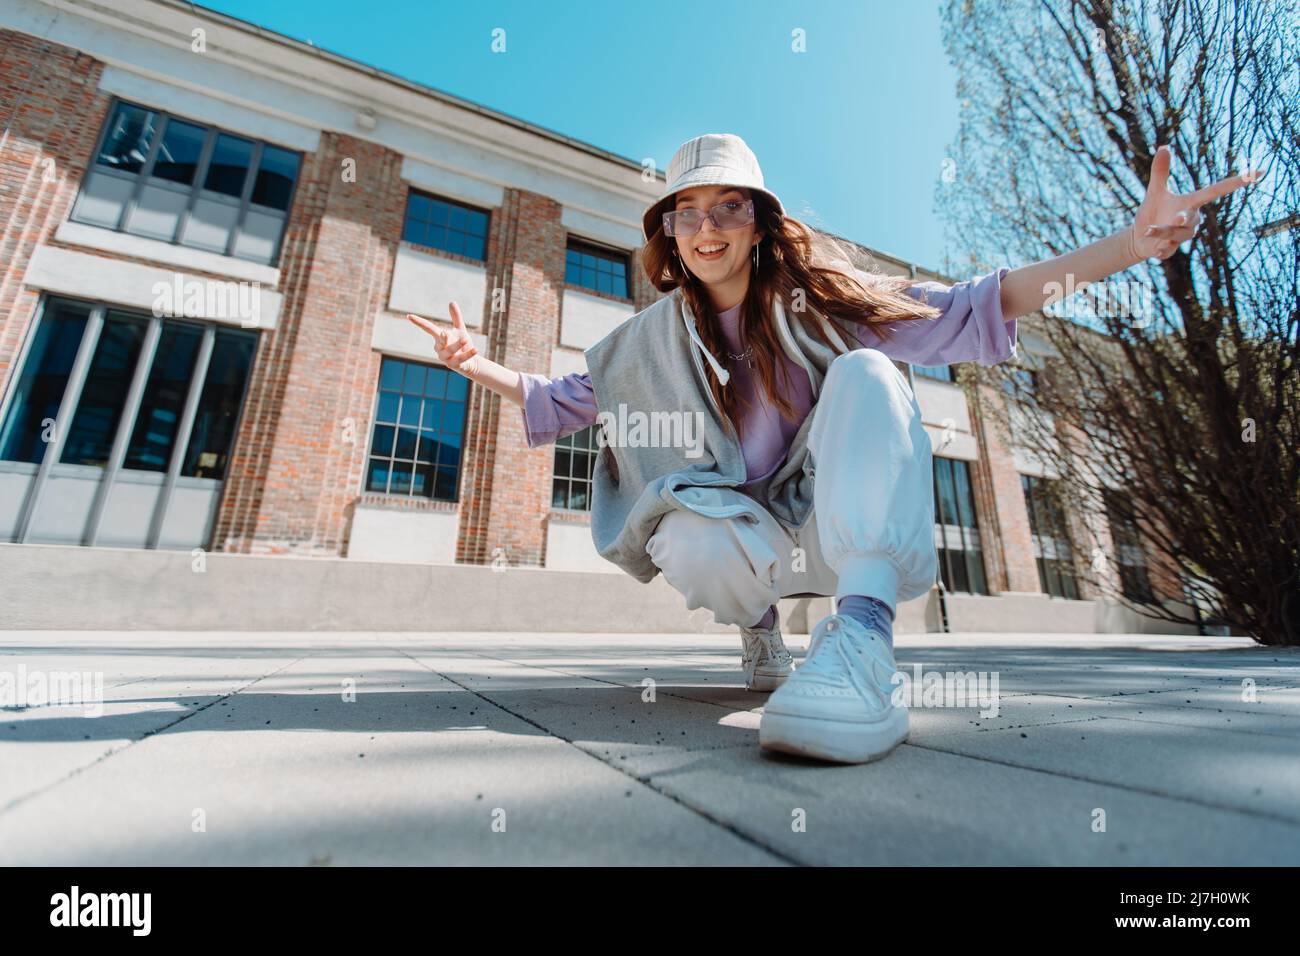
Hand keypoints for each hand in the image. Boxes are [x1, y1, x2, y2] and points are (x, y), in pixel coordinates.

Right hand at [406, 302, 480, 376]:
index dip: (419, 322)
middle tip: (446, 332)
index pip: (428, 328)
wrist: (470, 361)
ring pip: (450, 351)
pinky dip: (468, 354)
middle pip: (440, 340)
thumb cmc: (462, 344)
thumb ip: (456, 317)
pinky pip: (460, 360)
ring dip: (457, 345)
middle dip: (443, 337)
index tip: (409, 316)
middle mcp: (439, 348)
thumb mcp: (459, 329)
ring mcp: (445, 358)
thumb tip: (451, 302)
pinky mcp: (453, 366)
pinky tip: (475, 349)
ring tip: (466, 339)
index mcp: (439, 338)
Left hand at [1128, 145, 1262, 261]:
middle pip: (1192, 219)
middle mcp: (1191, 220)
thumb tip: (1163, 146)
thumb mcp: (1155, 191)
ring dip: (1162, 233)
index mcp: (1191, 203)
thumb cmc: (1153, 211)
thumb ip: (1161, 172)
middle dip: (1185, 218)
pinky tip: (1154, 252)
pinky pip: (1169, 251)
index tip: (1256, 173)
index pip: (1217, 191)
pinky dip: (1161, 251)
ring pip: (1177, 235)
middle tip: (1178, 218)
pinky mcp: (1169, 250)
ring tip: (1148, 230)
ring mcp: (1181, 237)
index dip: (1236, 182)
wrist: (1140, 237)